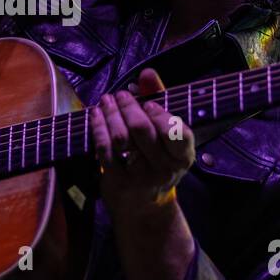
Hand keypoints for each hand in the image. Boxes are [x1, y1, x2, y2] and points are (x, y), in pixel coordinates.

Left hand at [89, 68, 195, 221]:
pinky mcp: (118, 182)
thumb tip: (147, 73)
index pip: (178, 132)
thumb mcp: (164, 134)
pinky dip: (98, 127)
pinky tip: (96, 114)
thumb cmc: (155, 159)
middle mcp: (165, 169)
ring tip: (106, 100)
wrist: (144, 207)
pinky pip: (104, 149)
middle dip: (128, 106)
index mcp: (184, 156)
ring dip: (110, 113)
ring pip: (121, 137)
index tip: (148, 104)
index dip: (161, 114)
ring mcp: (141, 178)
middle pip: (143, 129)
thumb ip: (159, 100)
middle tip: (120, 95)